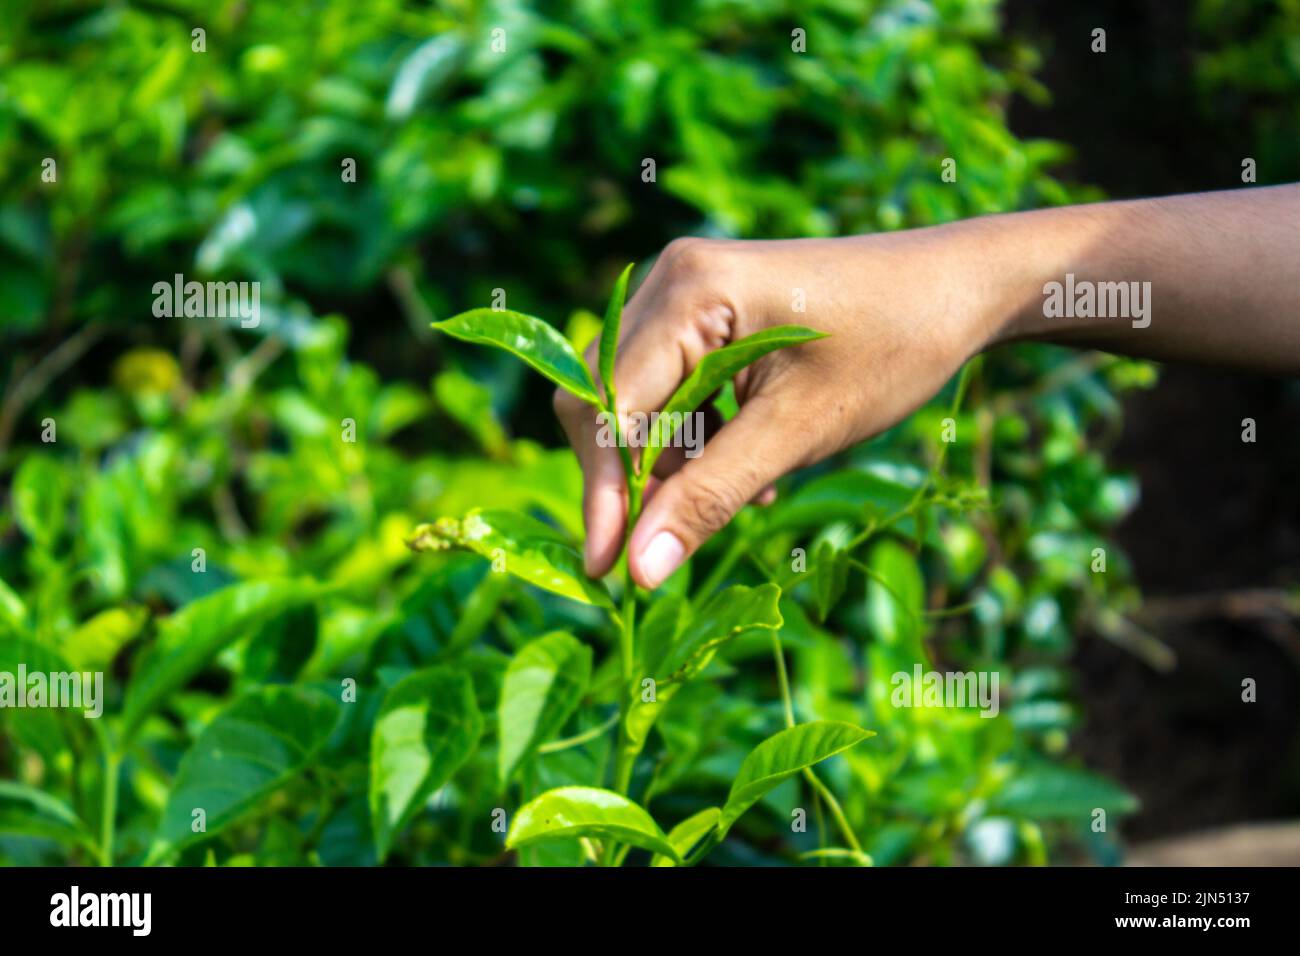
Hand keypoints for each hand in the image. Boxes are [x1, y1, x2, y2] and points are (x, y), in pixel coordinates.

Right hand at [553, 230, 1000, 588]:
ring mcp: (687, 290)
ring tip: (736, 501)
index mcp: (691, 292)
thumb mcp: (799, 433)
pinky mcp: (706, 310)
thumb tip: (639, 571)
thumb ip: (710, 496)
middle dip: (629, 479)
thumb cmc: (892, 348)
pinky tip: (744, 471)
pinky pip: (670, 385)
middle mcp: (672, 279)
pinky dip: (693, 438)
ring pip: (636, 398)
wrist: (958, 288)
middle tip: (652, 552)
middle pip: (606, 399)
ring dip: (668, 462)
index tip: (606, 571)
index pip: (609, 407)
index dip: (604, 493)